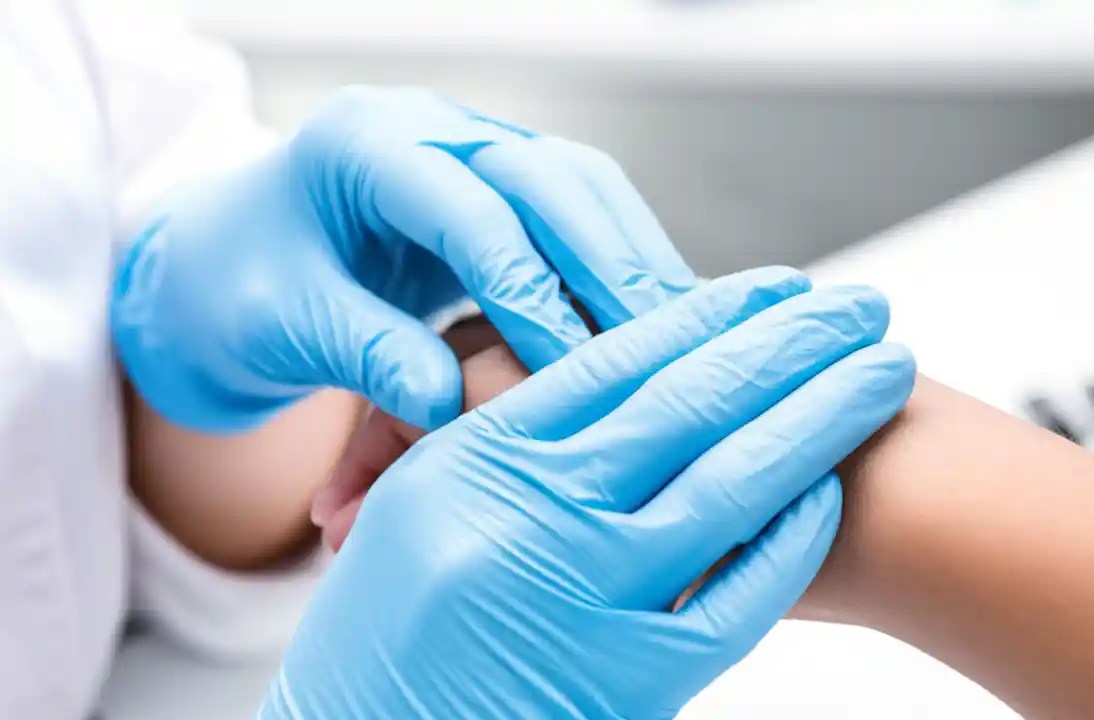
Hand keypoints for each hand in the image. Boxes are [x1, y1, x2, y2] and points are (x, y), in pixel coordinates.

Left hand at [112, 86, 694, 431]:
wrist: (228, 266)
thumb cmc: (239, 293)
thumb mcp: (280, 326)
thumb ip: (363, 351)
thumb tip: (452, 405)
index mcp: (364, 145)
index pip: (472, 213)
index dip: (530, 293)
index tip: (570, 370)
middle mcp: (433, 128)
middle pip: (552, 179)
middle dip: (611, 266)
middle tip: (659, 348)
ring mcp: (476, 150)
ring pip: (585, 186)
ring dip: (635, 259)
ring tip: (677, 338)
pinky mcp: (506, 188)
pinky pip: (584, 212)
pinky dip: (623, 264)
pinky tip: (655, 323)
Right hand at [259, 268, 915, 718]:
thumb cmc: (386, 630)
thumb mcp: (419, 510)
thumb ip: (505, 439)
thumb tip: (600, 373)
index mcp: (481, 459)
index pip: (623, 360)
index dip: (713, 316)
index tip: (777, 287)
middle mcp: (541, 514)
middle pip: (692, 403)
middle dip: (790, 344)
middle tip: (860, 305)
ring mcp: (592, 594)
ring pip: (732, 482)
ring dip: (820, 415)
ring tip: (882, 366)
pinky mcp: (633, 677)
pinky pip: (737, 595)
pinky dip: (789, 538)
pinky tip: (829, 491)